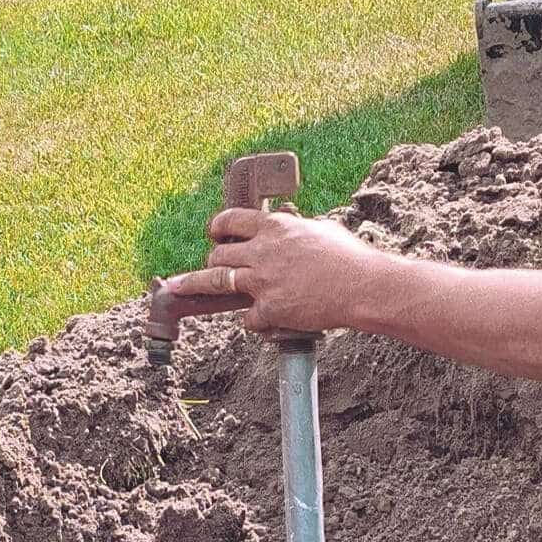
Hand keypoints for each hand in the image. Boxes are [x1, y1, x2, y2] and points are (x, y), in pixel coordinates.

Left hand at [163, 205, 387, 335]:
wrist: (362, 286)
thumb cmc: (350, 257)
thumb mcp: (320, 229)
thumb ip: (297, 228)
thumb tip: (289, 222)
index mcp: (275, 227)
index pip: (231, 220)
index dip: (218, 226)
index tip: (214, 232)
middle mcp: (262, 252)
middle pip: (218, 255)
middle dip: (213, 261)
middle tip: (214, 266)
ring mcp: (262, 282)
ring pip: (216, 282)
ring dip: (196, 285)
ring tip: (178, 288)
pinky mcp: (268, 309)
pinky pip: (247, 318)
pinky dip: (254, 321)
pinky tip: (266, 321)